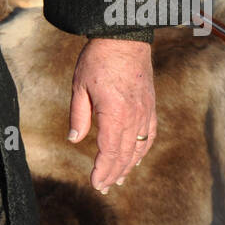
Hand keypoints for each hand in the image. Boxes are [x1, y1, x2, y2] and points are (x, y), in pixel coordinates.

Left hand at [68, 37, 155, 192]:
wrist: (124, 37)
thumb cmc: (98, 59)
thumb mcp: (79, 86)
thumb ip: (78, 115)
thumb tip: (74, 139)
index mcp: (114, 114)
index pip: (109, 152)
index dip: (102, 170)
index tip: (95, 183)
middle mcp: (133, 117)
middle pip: (124, 154)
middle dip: (113, 173)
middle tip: (103, 187)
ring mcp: (145, 112)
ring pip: (139, 147)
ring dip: (128, 165)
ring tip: (117, 178)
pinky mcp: (150, 105)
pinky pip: (149, 134)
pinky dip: (142, 149)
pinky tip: (135, 157)